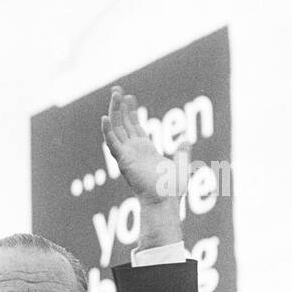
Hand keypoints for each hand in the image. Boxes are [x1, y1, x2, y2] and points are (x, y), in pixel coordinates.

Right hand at [100, 86, 189, 203]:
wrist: (165, 202)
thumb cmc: (172, 190)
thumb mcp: (182, 165)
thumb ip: (183, 152)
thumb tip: (186, 141)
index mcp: (145, 150)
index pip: (134, 126)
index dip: (131, 111)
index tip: (129, 96)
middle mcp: (133, 150)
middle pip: (122, 123)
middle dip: (119, 106)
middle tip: (116, 89)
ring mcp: (127, 155)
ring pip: (116, 129)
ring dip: (113, 112)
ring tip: (114, 94)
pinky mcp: (123, 161)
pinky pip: (112, 144)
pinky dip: (107, 131)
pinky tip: (104, 118)